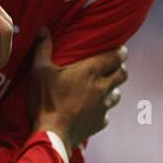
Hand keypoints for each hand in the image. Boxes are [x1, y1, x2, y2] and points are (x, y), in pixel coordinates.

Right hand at [29, 30, 128, 149]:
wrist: (53, 133)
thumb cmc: (46, 100)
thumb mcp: (39, 71)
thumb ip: (43, 48)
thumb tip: (44, 30)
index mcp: (91, 71)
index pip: (117, 57)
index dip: (121, 52)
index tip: (119, 50)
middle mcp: (102, 87)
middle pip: (122, 74)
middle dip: (119, 69)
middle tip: (110, 67)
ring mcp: (103, 106)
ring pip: (117, 94)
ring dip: (111, 90)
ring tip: (101, 89)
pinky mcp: (100, 122)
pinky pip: (106, 114)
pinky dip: (101, 110)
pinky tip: (91, 111)